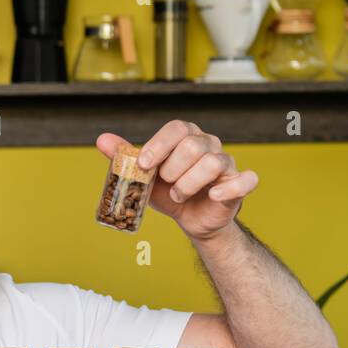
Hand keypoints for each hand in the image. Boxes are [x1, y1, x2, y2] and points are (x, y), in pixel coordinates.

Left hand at [96, 122, 258, 242]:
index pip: (177, 128)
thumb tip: (102, 140)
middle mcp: (210, 144)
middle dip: (172, 169)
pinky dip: (229, 188)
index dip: (159, 145)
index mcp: (187, 137)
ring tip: (179, 195)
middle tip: (166, 184)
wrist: (191, 219)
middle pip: (193, 145)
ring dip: (189, 184)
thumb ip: (126, 157)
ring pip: (211, 163)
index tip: (144, 164)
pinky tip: (213, 196)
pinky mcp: (239, 184)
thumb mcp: (144, 176)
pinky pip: (245, 179)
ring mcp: (226, 163)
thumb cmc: (169, 192)